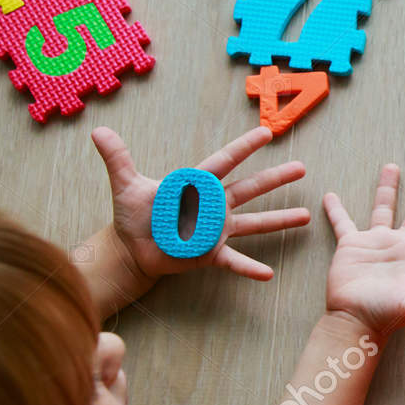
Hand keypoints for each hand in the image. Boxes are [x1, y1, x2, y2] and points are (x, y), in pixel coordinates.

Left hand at [93, 125, 309, 282]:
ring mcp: (216, 230)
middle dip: (275, 178)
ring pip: (254, 222)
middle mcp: (213, 206)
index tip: (266, 133)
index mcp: (196, 186)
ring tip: (306, 216)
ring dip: (279, 220)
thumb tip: (98, 131)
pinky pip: (234, 261)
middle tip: (302, 168)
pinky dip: (249, 268)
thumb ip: (117, 158)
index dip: (243, 147)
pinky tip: (268, 274)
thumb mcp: (125, 185)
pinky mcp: (210, 255)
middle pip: (250, 188)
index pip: (223, 162)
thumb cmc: (133, 215)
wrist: (131, 249)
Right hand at [322, 164, 404, 337]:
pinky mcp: (351, 247)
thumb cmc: (383, 315)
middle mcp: (400, 246)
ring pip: (384, 209)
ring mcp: (375, 244)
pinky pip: (343, 223)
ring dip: (388, 188)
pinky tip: (331, 196)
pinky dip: (337, 210)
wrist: (352, 321)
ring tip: (392, 166)